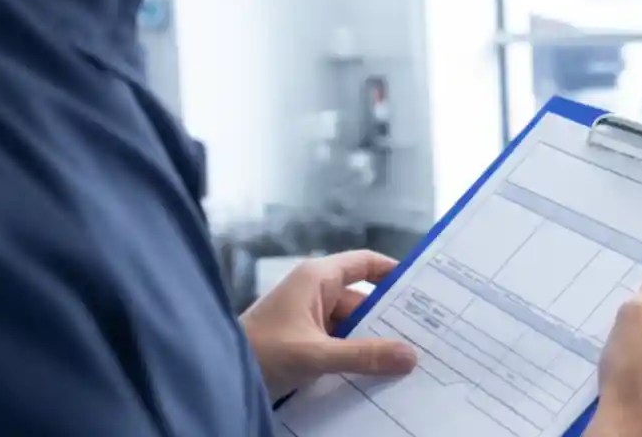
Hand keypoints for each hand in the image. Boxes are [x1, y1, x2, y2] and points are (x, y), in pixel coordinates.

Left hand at [240, 251, 417, 399]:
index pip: (365, 263)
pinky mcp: (303, 343)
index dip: (395, 273)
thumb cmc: (259, 352)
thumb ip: (363, 355)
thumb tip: (411, 355)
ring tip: (409, 361)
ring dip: (373, 344)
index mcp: (317, 278)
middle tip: (426, 336)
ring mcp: (308, 319)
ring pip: (353, 328)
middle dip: (390, 320)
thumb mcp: (315, 355)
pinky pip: (339, 346)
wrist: (214, 378)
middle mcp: (314, 293)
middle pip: (364, 301)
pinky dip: (356, 357)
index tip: (426, 289)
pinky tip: (377, 375)